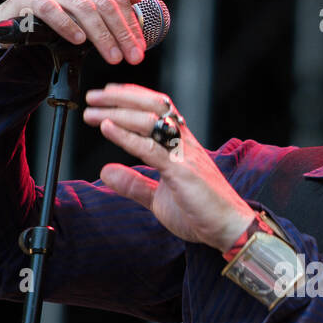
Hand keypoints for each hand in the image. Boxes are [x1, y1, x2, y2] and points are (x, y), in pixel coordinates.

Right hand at [0, 0, 146, 65]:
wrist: (15, 16)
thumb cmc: (56, 9)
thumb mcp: (86, 1)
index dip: (131, 24)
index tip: (140, 48)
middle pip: (104, 4)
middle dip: (122, 34)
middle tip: (133, 58)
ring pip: (83, 9)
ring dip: (101, 36)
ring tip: (113, 57)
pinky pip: (52, 11)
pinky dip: (67, 26)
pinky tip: (79, 40)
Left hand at [84, 83, 255, 251]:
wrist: (229, 229)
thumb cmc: (200, 212)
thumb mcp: (157, 197)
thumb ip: (133, 184)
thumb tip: (106, 172)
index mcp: (181, 145)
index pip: (158, 109)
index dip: (133, 97)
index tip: (107, 94)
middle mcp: (184, 143)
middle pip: (153, 106)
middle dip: (121, 98)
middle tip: (93, 96)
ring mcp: (184, 155)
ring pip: (150, 121)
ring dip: (118, 113)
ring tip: (93, 112)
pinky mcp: (182, 172)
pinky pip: (151, 149)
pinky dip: (126, 136)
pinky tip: (108, 128)